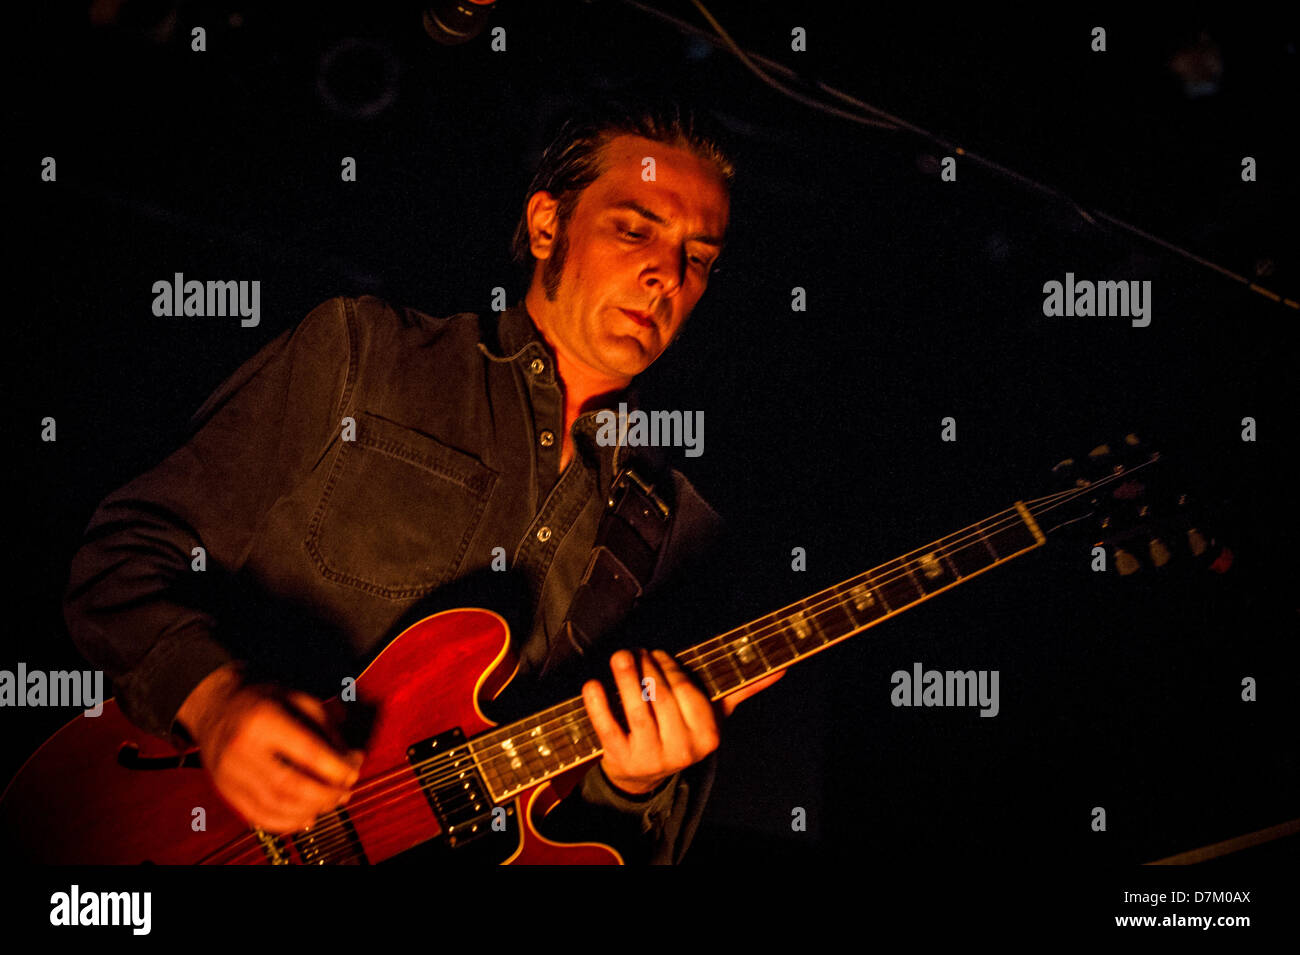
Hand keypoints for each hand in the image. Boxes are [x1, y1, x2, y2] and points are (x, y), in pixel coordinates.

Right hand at [177, 665, 364, 833]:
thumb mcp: (300, 699)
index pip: (307, 752)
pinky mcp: (225, 791)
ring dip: (311, 810)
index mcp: (263, 719)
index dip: (337, 767)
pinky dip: (287, 822)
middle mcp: (241, 748)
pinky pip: (258, 817)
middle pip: (290, 785)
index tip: (353, 771)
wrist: (218, 705)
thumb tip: (352, 761)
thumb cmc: (266, 701)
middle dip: (326, 794)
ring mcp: (229, 773)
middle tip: (345, 791)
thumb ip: (328, 729)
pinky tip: (308, 816)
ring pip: (275, 806)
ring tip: (331, 802)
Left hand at [582, 649, 784, 794]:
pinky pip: (608, 728)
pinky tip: (592, 685)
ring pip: (637, 711)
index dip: (671, 668)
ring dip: (625, 678)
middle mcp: (682, 751)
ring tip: (619, 656)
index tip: (657, 653)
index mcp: (708, 737)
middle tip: (634, 651)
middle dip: (648, 668)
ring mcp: (651, 757)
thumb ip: (741, 690)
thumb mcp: (710, 715)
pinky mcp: (622, 761)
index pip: (688, 692)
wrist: (643, 775)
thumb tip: (781, 670)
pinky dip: (598, 705)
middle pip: (663, 698)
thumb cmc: (681, 732)